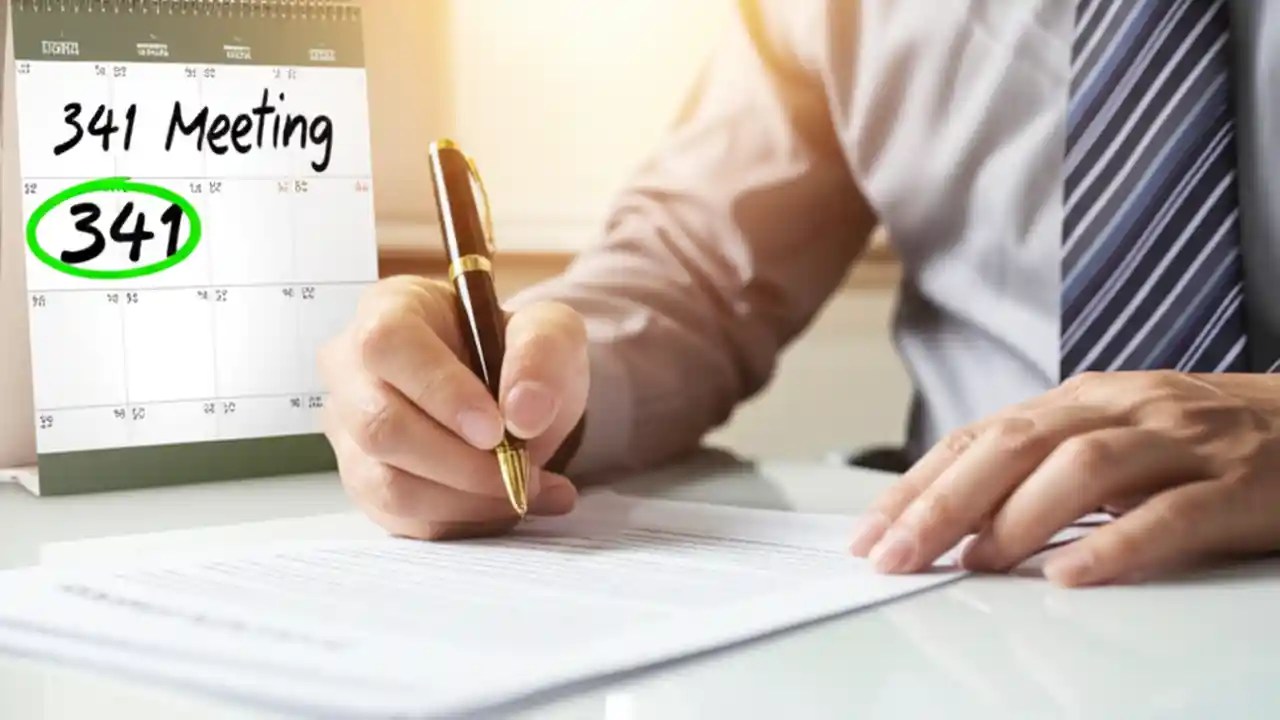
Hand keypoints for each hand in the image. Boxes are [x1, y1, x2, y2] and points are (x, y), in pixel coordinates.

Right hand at [319, 276, 588, 539]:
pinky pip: (401, 519)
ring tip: (529, 489)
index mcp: (389, 309)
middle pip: (378, 425)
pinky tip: (510, 506)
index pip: (386, 344)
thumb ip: (544, 354)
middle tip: (522, 469)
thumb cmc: (517, 353)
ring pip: (385, 484)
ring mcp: (349, 430)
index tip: (497, 428)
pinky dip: (462, 521)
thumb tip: (524, 412)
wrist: (511, 398)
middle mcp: (351, 368)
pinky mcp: (365, 482)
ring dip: (465, 499)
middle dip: (459, 461)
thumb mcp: (551, 332)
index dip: (439, 390)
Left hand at [849, 371, 1279, 585]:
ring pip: (1084, 468)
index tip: (870, 534)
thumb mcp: (1113, 442)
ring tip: (974, 562)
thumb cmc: (1204, 443)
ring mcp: (1182, 441)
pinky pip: (1171, 514)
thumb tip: (955, 521)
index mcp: (1082, 401)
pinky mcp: (1240, 483)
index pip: (979, 437)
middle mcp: (1122, 409)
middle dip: (943, 502)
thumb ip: (1041, 470)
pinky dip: (1116, 546)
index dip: (918, 485)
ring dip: (1019, 518)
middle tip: (896, 554)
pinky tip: (1070, 577)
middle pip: (1014, 446)